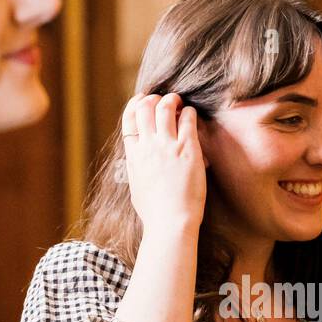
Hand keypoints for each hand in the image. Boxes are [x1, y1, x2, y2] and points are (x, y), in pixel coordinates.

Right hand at [120, 92, 206, 233]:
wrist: (170, 223)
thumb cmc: (155, 213)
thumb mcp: (137, 187)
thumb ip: (137, 169)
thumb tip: (138, 162)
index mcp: (133, 156)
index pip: (129, 119)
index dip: (135, 104)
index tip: (142, 100)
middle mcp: (148, 146)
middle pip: (145, 108)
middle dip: (153, 99)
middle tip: (163, 100)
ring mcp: (167, 146)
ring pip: (165, 107)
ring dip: (172, 100)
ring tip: (178, 102)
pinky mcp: (187, 149)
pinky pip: (187, 119)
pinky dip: (189, 112)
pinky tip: (191, 115)